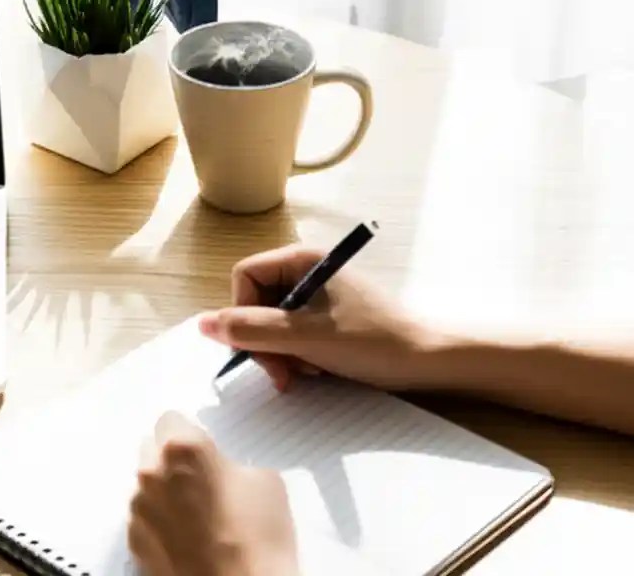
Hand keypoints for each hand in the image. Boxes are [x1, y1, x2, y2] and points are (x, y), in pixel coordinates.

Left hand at [127, 411, 298, 575]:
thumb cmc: (257, 538)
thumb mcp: (265, 482)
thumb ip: (231, 464)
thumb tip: (221, 472)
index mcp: (182, 448)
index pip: (171, 419)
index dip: (189, 433)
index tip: (202, 449)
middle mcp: (150, 473)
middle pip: (151, 449)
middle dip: (171, 461)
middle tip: (200, 481)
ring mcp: (138, 510)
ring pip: (145, 486)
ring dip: (164, 493)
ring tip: (196, 517)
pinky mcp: (133, 543)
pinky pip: (144, 520)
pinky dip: (159, 524)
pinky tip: (187, 540)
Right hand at [200, 244, 439, 391]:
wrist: (430, 362)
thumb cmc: (372, 341)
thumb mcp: (306, 336)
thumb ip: (252, 329)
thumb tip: (203, 324)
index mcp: (302, 260)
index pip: (244, 277)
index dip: (242, 314)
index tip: (258, 347)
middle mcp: (307, 272)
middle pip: (255, 303)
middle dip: (263, 342)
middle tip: (282, 373)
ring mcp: (318, 297)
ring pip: (271, 325)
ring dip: (280, 354)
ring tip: (306, 373)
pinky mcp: (328, 320)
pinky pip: (292, 335)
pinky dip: (297, 357)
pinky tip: (316, 371)